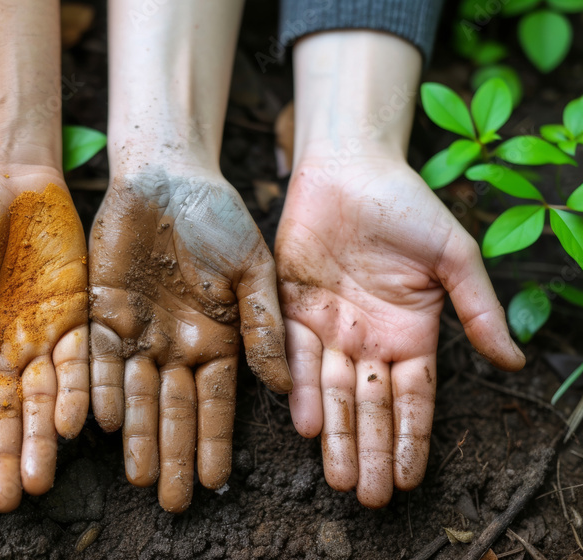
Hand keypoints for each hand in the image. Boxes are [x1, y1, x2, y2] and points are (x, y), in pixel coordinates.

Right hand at [0, 166, 88, 512]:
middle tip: (6, 499)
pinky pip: (80, 363)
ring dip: (41, 440)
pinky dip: (77, 392)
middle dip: (4, 455)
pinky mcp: (76, 318)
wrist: (8, 173)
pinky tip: (73, 424)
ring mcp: (40, 337)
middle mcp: (1, 351)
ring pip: (44, 399)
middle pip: (4, 414)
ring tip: (38, 479)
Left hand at [89, 168, 291, 511]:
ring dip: (135, 435)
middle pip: (172, 409)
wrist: (166, 175)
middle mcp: (174, 346)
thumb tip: (283, 387)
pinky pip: (97, 358)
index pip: (216, 403)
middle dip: (171, 454)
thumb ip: (265, 324)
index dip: (213, 441)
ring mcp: (135, 332)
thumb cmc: (218, 217)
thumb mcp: (253, 267)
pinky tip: (99, 420)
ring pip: (134, 393)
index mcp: (217, 340)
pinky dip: (98, 388)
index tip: (213, 483)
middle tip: (169, 500)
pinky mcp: (99, 312)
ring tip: (137, 475)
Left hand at [275, 154, 524, 507]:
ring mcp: (329, 327)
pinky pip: (293, 356)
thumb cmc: (407, 206)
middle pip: (371, 407)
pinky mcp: (290, 309)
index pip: (413, 399)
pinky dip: (299, 390)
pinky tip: (306, 425)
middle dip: (371, 451)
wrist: (349, 168)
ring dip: (337, 435)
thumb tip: (514, 363)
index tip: (410, 479)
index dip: (411, 438)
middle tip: (368, 497)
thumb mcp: (454, 257)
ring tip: (339, 478)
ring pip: (333, 392)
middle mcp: (368, 340)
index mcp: (410, 334)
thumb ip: (478, 309)